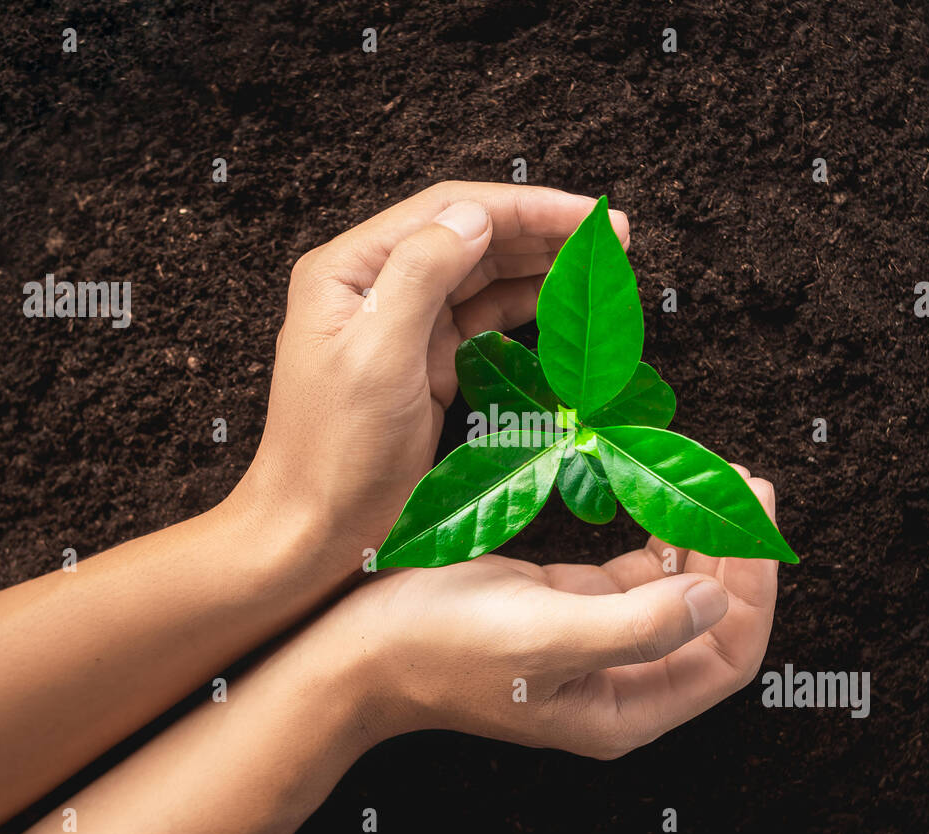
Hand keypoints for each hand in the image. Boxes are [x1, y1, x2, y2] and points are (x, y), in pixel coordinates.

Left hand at [226, 181, 629, 568]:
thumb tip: (474, 217)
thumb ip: (421, 275)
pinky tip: (563, 305)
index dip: (524, 207)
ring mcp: (400, 323)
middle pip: (471, 236)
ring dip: (541, 265)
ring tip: (600, 266)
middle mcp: (374, 285)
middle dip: (542, 231)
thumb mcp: (375, 357)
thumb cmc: (334, 454)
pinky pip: (482, 320)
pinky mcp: (423, 362)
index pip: (448, 212)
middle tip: (614, 238)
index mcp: (350, 270)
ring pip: (482, 276)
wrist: (314, 531)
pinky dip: (526, 308)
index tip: (587, 214)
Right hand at [326, 468, 779, 758]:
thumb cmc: (443, 649)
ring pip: (677, 587)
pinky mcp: (571, 603)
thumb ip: (637, 626)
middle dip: (734, 552)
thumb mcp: (544, 639)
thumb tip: (715, 597)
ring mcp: (597, 639)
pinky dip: (658, 531)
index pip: (726, 656)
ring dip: (700, 534)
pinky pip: (637, 569)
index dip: (753, 591)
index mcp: (624, 708)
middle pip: (710, 619)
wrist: (362, 643)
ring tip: (713, 475)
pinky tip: (665, 495)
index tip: (755, 521)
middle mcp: (621, 679)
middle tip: (743, 482)